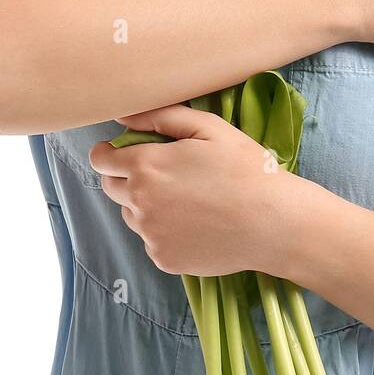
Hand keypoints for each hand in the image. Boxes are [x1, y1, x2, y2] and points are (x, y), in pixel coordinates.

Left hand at [87, 103, 296, 276]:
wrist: (273, 223)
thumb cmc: (245, 168)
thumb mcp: (208, 128)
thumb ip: (160, 117)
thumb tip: (122, 115)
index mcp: (146, 166)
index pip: (100, 159)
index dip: (110, 152)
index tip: (124, 151)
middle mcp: (139, 202)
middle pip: (110, 186)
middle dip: (126, 176)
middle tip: (163, 174)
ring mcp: (150, 234)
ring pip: (131, 214)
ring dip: (145, 205)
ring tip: (185, 199)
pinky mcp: (163, 259)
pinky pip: (151, 240)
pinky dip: (164, 231)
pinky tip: (195, 223)